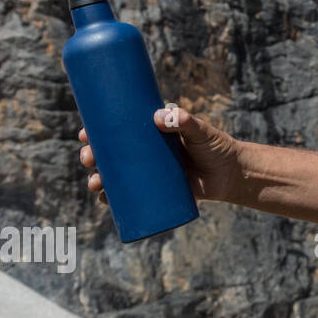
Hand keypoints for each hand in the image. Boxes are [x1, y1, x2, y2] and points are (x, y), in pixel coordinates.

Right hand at [78, 106, 246, 205]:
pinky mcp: (157, 191)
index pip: (118, 130)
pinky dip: (114, 198)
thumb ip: (186, 122)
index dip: (97, 131)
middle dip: (92, 156)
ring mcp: (149, 172)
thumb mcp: (201, 131)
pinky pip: (130, 196)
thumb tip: (161, 116)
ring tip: (95, 183)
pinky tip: (104, 200)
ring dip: (98, 178)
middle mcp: (146, 152)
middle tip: (88, 158)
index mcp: (151, 133)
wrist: (233, 174)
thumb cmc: (217, 147)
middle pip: (110, 153)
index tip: (84, 133)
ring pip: (116, 175)